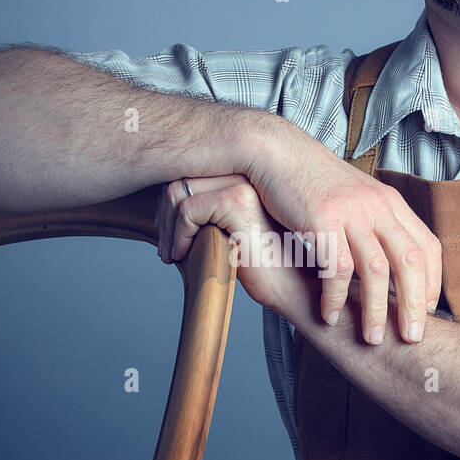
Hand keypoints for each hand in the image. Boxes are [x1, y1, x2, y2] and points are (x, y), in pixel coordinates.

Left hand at [155, 174, 316, 325]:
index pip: (191, 172)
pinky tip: (185, 255)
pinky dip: (178, 235)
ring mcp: (244, 184)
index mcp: (246, 174)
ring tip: (173, 255)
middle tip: (166, 249)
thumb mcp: (231, 232)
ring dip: (167, 227)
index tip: (170, 237)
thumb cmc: (267, 267)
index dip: (172, 206)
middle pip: (180, 178)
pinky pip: (187, 210)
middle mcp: (245, 171)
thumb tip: (161, 210)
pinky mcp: (238, 202)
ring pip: (178, 192)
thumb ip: (208, 213)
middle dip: (164, 215)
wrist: (298, 288)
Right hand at [241, 119, 440, 343]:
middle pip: (411, 262)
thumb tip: (390, 262)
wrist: (276, 152)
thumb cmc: (312, 182)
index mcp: (390, 203)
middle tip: (413, 338)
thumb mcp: (355, 198)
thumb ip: (375, 225)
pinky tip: (329, 316)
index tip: (426, 311)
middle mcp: (377, 206)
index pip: (428, 247)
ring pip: (376, 271)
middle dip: (414, 305)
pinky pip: (336, 269)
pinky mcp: (322, 220)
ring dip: (376, 310)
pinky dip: (335, 298)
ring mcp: (351, 213)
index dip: (431, 283)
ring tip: (372, 338)